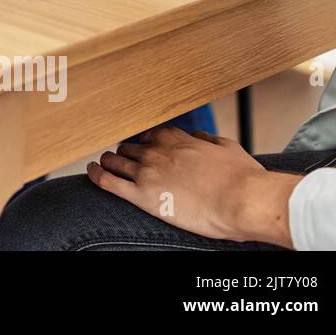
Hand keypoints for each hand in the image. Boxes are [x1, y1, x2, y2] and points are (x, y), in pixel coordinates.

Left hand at [87, 127, 299, 245]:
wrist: (244, 201)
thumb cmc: (243, 178)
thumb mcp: (227, 148)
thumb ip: (208, 140)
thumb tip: (200, 137)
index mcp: (176, 139)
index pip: (149, 133)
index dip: (144, 140)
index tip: (142, 145)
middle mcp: (157, 151)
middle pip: (129, 147)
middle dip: (126, 153)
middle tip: (124, 160)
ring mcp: (147, 172)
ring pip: (115, 161)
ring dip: (109, 162)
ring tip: (104, 164)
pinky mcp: (142, 196)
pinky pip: (107, 181)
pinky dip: (95, 174)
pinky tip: (90, 171)